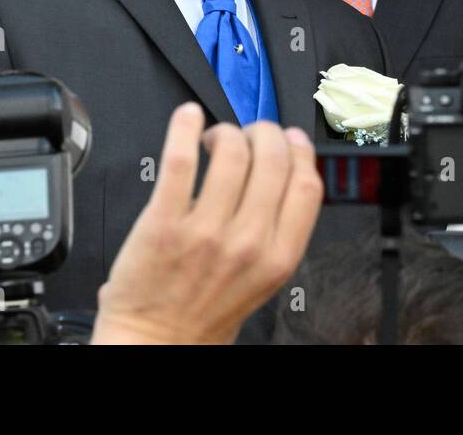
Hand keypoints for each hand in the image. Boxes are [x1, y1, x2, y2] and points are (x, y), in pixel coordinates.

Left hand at [91, 103, 322, 344]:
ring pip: (231, 152)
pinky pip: (180, 160)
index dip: (300, 150)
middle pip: (273, 159)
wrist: (155, 344)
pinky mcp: (163, 223)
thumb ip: (277, 232)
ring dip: (225, 131)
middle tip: (249, 134)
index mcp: (278, 256)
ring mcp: (206, 231)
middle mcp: (248, 242)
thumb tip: (284, 176)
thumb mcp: (263, 280)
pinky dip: (184, 127)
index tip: (290, 139)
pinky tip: (186, 118)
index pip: (307, 184)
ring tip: (213, 137)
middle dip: (264, 132)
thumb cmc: (204, 315)